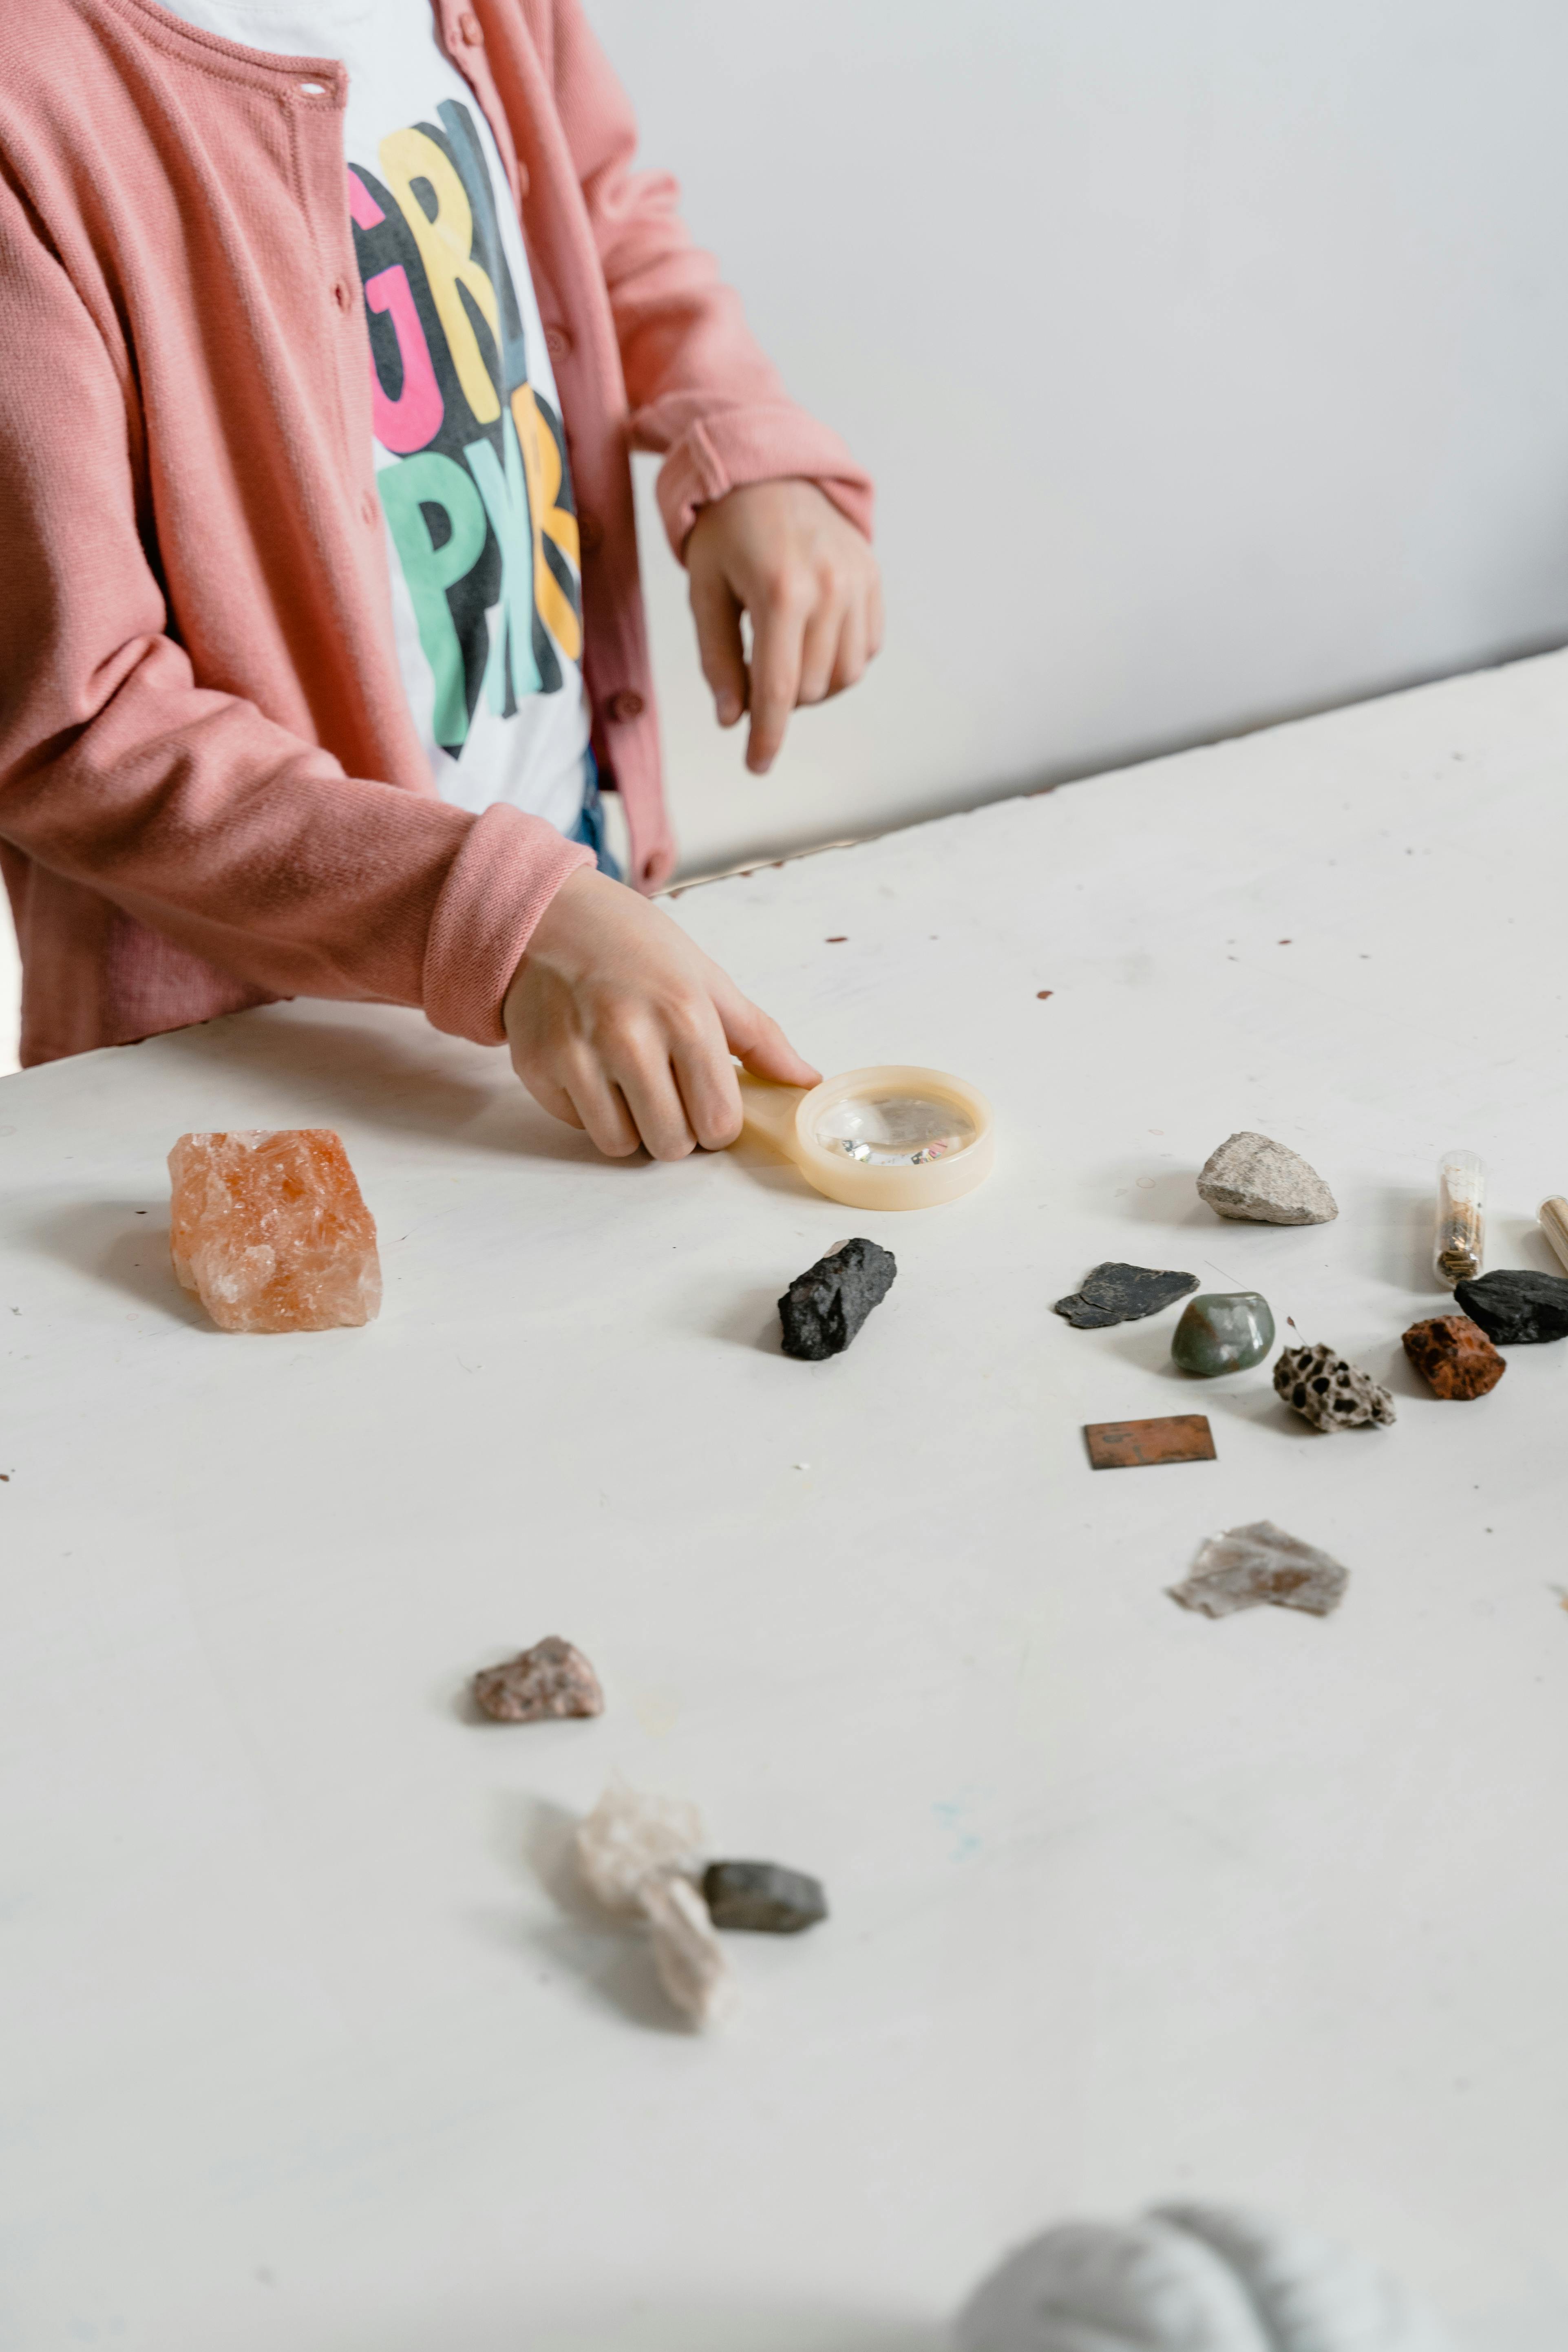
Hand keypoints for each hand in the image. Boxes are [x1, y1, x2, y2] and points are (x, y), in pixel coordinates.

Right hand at [503, 866, 819, 1158]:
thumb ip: (759, 1037)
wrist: (549, 916)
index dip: (718, 1122)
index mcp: (684, 1015)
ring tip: (629, 1081)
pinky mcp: (538, 1068)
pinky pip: (580, 1125)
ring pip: (622, 1144)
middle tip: (667, 1090)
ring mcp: (578, 1055)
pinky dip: (591, 1109)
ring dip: (633, 1125)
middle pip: (672, 1144)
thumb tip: (806, 1081)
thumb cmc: (635, 945)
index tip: (708, 1100)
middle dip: (677, 1128)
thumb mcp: (706, 979)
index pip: (719, 1123)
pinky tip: (593, 1067)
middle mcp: (629, 1038)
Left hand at [686, 479, 882, 773]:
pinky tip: (811, 639)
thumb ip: (717, 658)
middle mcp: (830, 588)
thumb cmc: (727, 531)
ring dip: (811, 685)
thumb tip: (732, 719)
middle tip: (751, 672)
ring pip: (843, 678)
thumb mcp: (705, 591)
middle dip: (778, 699)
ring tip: (782, 656)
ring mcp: (859, 584)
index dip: (766, 736)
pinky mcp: (874, 581)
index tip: (756, 765)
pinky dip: (838, 662)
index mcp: (781, 590)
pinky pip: (865, 652)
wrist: (771, 470)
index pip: (779, 689)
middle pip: (810, 690)